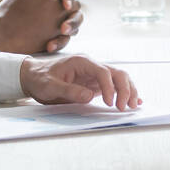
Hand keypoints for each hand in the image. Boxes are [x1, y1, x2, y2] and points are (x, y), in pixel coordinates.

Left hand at [19, 53, 140, 109]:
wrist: (34, 77)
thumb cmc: (40, 79)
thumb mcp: (50, 86)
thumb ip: (69, 90)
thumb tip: (89, 97)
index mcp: (82, 62)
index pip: (103, 72)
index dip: (109, 87)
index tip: (110, 103)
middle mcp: (92, 66)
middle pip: (117, 73)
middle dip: (125, 89)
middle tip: (125, 107)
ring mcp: (95, 75)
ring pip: (119, 79)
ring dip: (129, 91)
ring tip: (134, 106)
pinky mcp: (95, 84)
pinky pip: (114, 86)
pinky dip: (125, 92)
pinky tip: (135, 100)